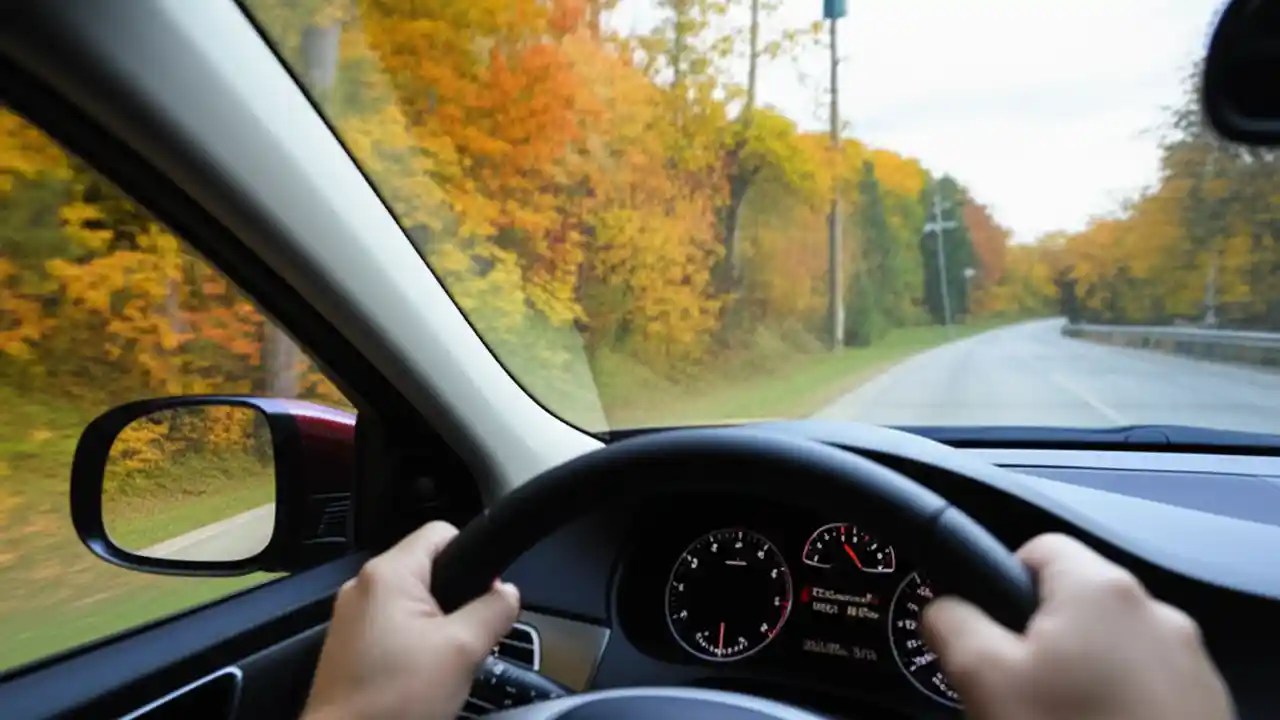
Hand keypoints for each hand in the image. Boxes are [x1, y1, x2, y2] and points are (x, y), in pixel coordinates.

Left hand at [303, 521, 519, 719]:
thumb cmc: (397, 699)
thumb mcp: (463, 650)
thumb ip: (494, 610)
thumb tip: (508, 592)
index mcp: (388, 573)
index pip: (442, 533)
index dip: (473, 556)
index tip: (487, 595)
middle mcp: (362, 586)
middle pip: (429, 569)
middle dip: (457, 599)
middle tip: (470, 638)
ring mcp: (350, 617)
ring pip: (412, 602)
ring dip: (437, 626)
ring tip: (446, 662)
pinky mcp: (347, 646)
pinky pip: (392, 627)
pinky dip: (414, 643)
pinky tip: (421, 676)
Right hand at [922, 533, 1233, 719]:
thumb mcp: (983, 679)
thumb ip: (951, 622)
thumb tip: (942, 608)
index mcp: (1100, 589)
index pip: (1037, 548)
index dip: (1001, 584)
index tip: (990, 634)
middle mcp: (1157, 613)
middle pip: (1075, 603)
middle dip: (1042, 640)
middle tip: (1019, 691)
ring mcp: (1190, 662)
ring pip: (1112, 647)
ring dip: (1083, 673)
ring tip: (1061, 718)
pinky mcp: (1207, 704)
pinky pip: (1148, 685)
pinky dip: (1120, 702)